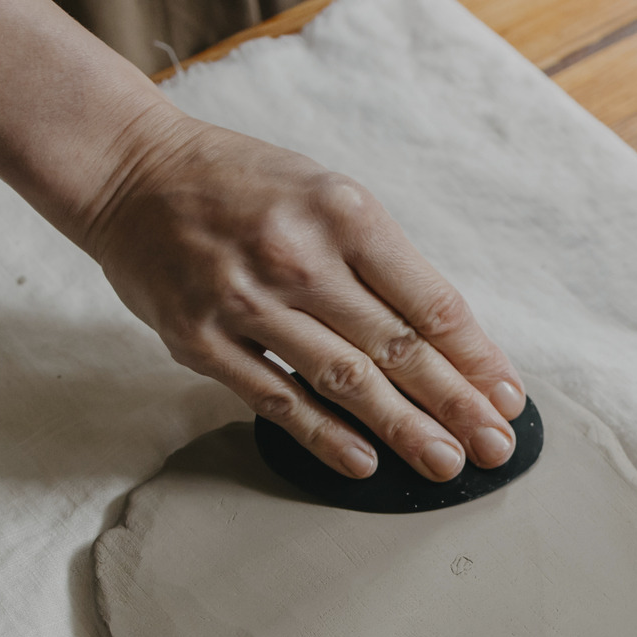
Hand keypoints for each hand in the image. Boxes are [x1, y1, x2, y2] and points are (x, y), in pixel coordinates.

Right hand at [82, 110, 525, 481]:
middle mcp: (301, 257)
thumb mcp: (324, 194)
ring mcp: (248, 302)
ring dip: (404, 428)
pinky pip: (276, 396)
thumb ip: (379, 261)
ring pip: (346, 379)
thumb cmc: (241, 185)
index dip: (477, 357)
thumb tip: (446, 339)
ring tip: (447, 464)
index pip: (431, 302)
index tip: (507, 398)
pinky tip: (363, 464)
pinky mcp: (201, 339)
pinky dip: (324, 434)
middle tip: (495, 448)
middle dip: (457, 404)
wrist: (129, 172)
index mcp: (345, 214)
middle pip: (399, 347)